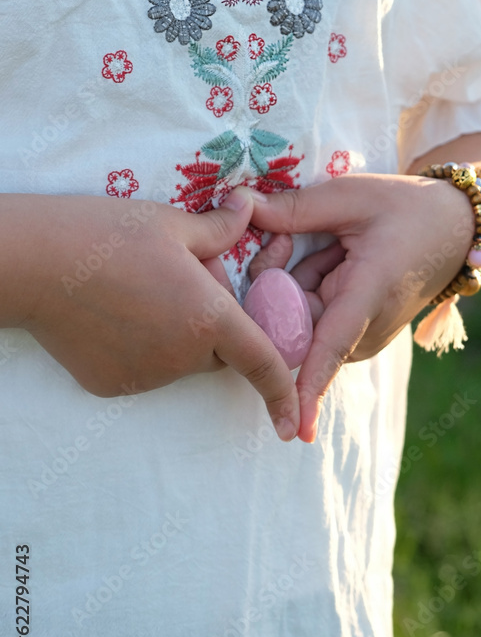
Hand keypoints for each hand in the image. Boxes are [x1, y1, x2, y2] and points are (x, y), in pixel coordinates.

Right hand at [8, 190, 298, 439]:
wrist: (31, 265)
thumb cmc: (106, 235)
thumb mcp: (171, 223)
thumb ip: (221, 228)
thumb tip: (250, 210)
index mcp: (209, 319)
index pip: (262, 363)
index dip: (283, 394)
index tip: (292, 426)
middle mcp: (182, 358)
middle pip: (221, 353)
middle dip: (219, 326)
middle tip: (186, 281)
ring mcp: (146, 376)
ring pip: (184, 361)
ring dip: (181, 336)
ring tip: (144, 290)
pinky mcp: (113, 384)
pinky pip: (147, 368)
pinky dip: (145, 347)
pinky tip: (117, 312)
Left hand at [248, 174, 474, 441]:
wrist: (453, 227)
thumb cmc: (406, 208)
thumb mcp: (351, 196)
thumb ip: (295, 209)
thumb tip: (241, 209)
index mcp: (368, 293)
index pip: (330, 347)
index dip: (309, 387)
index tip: (294, 429)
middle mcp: (367, 327)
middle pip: (293, 324)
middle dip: (273, 283)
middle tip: (283, 237)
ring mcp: (363, 336)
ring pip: (299, 322)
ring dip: (293, 284)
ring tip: (321, 244)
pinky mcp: (358, 335)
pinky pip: (313, 319)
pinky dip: (309, 288)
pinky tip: (329, 258)